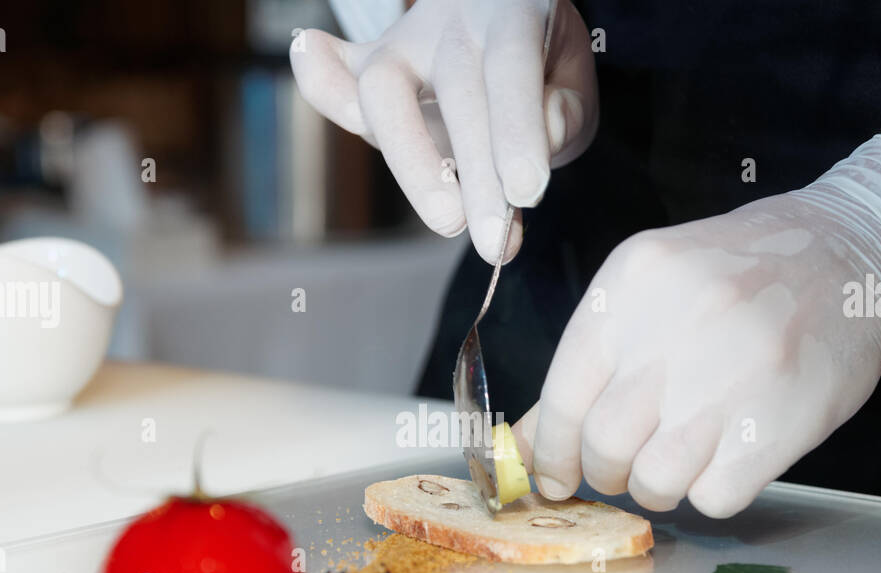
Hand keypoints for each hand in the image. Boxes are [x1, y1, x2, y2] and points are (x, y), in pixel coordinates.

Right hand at [290, 0, 597, 261]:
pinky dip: (319, 77)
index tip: (527, 193)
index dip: (518, 132)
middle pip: (455, 94)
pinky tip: (307, 54)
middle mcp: (454, 23)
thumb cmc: (542, 69)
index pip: (511, 71)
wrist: (505, 22)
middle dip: (476, 177)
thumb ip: (566, 109)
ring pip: (383, 90)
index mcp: (514, 14)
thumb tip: (545, 134)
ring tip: (445, 218)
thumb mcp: (574, 79)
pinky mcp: (373, 64)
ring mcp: (406, 41)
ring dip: (410, 162)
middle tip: (495, 242)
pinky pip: (340, 72)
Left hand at [514, 135, 880, 517]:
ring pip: (654, 481)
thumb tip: (532, 440)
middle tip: (621, 468)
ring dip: (656, 487)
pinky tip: (726, 458)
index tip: (552, 476)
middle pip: (604, 444)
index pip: (562, 396)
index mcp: (630, 287)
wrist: (852, 253)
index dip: (549, 451)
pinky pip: (714, 497)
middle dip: (603, 472)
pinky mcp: (779, 425)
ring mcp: (729, 381)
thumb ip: (594, 359)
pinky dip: (711, 492)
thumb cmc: (739, 275)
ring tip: (678, 460)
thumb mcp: (653, 288)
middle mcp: (673, 331)